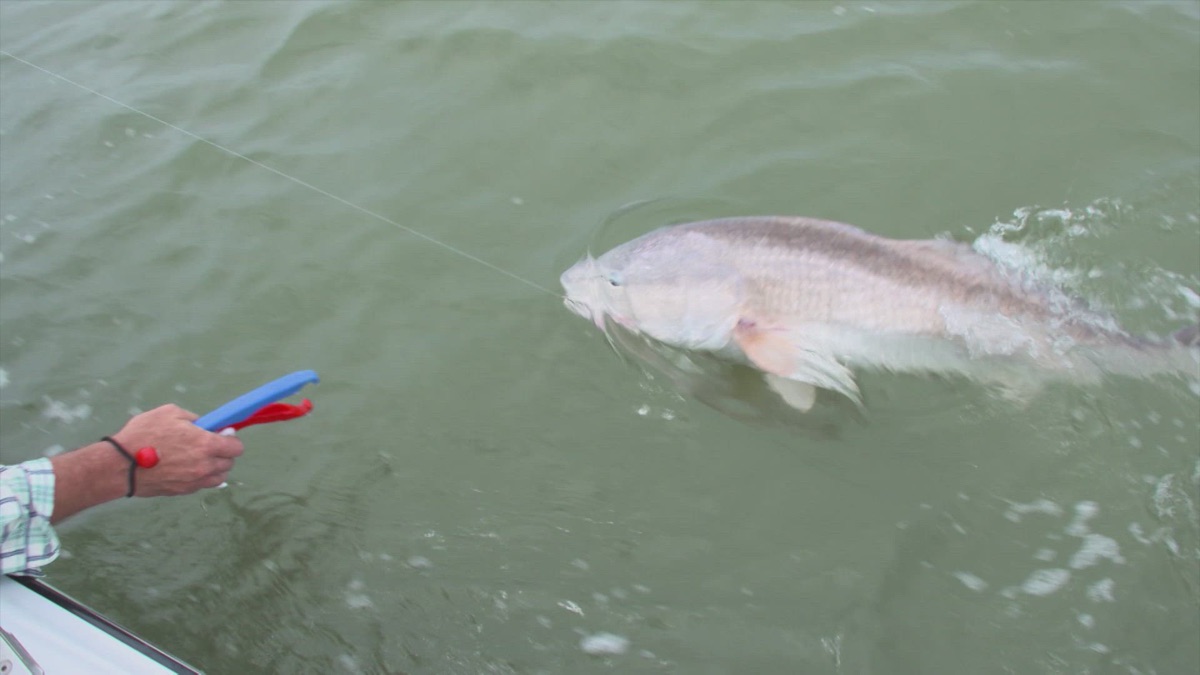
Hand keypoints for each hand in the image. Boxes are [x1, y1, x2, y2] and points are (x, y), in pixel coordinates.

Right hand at [110, 405, 244, 495]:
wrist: (120, 465)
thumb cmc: (143, 435)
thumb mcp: (169, 413)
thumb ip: (193, 418)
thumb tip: (205, 425)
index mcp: (206, 445)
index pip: (236, 447)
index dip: (231, 439)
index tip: (223, 435)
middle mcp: (204, 466)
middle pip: (229, 463)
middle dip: (223, 453)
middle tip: (209, 445)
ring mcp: (194, 481)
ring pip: (219, 477)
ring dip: (215, 468)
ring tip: (199, 458)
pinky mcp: (182, 491)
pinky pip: (202, 485)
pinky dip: (201, 477)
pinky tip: (187, 468)